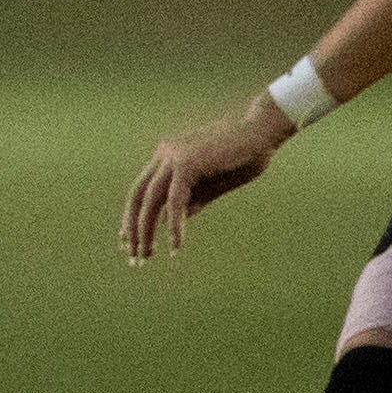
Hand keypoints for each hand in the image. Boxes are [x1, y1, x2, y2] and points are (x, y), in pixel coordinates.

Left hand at [121, 95, 293, 263]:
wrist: (262, 134)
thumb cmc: (243, 157)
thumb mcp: (212, 185)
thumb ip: (192, 199)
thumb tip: (172, 220)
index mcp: (168, 154)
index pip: (141, 190)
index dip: (132, 217)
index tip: (128, 242)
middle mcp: (165, 152)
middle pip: (137, 196)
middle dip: (134, 229)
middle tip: (134, 258)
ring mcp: (174, 155)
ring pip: (150, 200)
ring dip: (146, 232)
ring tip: (147, 257)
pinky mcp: (187, 163)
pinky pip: (175, 201)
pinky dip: (174, 226)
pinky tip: (175, 246)